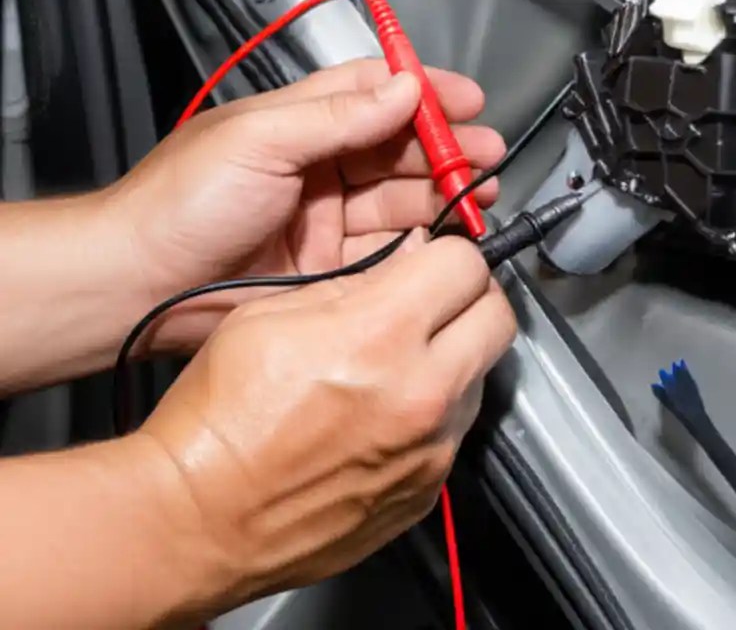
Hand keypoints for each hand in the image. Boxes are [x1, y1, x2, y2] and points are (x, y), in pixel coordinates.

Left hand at [106, 59, 504, 353]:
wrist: (140, 287)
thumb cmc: (178, 205)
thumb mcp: (259, 140)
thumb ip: (337, 116)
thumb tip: (402, 88)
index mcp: (296, 124)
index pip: (373, 94)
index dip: (423, 93)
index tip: (466, 101)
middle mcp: (315, 169)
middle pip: (397, 150)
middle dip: (446, 150)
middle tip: (485, 156)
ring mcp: (324, 221)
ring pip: (401, 201)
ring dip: (443, 195)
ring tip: (479, 195)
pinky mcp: (331, 270)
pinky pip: (390, 252)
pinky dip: (422, 245)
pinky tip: (446, 237)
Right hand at [134, 236, 515, 617]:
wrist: (198, 520)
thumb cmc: (217, 422)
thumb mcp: (270, 314)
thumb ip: (352, 283)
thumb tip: (403, 263)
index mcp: (382, 335)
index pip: (466, 265)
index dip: (447, 255)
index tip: (431, 262)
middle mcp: (422, 392)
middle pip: (498, 316)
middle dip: (470, 299)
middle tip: (435, 302)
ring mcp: (431, 448)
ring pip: (481, 376)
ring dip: (452, 360)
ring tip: (395, 367)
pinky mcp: (428, 489)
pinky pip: (454, 433)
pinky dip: (432, 416)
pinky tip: (382, 418)